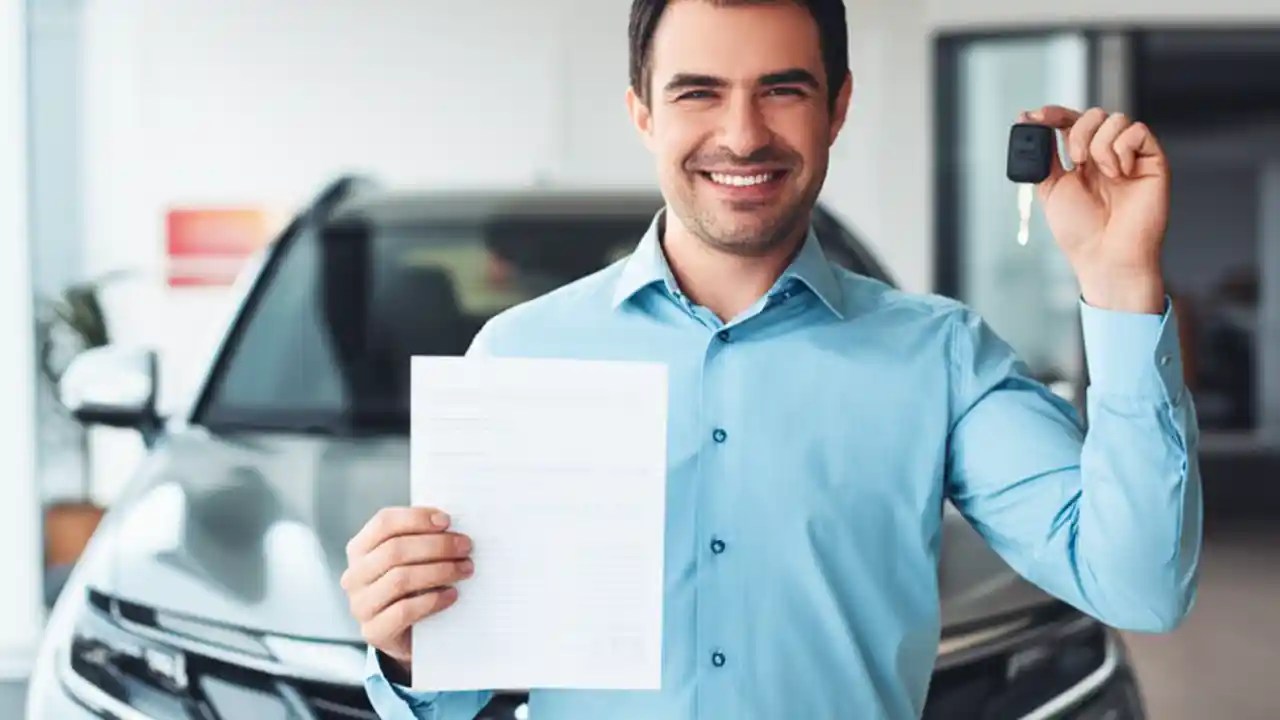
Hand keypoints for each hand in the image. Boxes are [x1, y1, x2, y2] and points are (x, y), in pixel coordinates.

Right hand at [341, 507, 474, 679]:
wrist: (407, 636)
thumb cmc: (413, 588)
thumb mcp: (411, 559)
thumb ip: (421, 539)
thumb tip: (450, 525)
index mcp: (360, 549)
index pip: (384, 523)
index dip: (416, 518)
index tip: (447, 521)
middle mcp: (354, 575)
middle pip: (394, 551)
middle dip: (437, 545)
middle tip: (465, 546)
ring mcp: (360, 605)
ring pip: (400, 579)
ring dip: (440, 571)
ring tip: (465, 569)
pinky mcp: (373, 631)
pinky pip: (404, 611)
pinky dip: (433, 600)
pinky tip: (452, 595)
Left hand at [1020, 105, 1169, 312]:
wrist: (1105, 254)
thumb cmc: (1080, 230)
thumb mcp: (1050, 188)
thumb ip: (1044, 156)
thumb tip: (1028, 124)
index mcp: (1082, 160)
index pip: (1070, 123)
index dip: (1054, 114)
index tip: (1035, 116)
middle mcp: (1106, 154)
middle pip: (1093, 114)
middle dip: (1078, 131)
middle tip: (1077, 160)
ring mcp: (1130, 156)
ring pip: (1115, 118)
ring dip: (1100, 145)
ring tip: (1103, 174)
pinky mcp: (1153, 160)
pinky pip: (1138, 131)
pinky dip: (1123, 149)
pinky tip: (1122, 174)